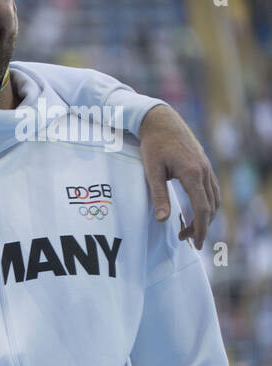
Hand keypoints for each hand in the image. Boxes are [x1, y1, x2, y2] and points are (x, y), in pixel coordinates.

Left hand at [138, 104, 220, 249]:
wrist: (161, 120)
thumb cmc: (153, 145)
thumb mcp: (151, 171)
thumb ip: (158, 196)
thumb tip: (164, 220)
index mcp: (192, 174)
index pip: (202, 209)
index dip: (200, 229)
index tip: (196, 244)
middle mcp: (204, 171)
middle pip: (211, 207)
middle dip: (201, 226)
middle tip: (186, 239)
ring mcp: (207, 167)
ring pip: (214, 198)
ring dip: (206, 216)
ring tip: (189, 229)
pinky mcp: (204, 165)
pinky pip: (212, 189)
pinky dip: (208, 204)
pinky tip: (198, 211)